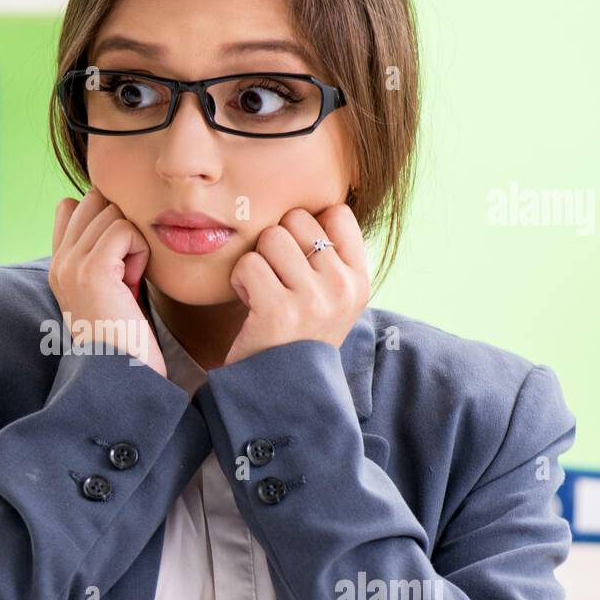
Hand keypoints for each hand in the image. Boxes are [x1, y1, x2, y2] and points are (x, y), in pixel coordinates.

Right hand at [49, 189, 168, 377]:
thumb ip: (106, 254)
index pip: (69, 206)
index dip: (102, 217)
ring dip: (134, 241)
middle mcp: (59, 262)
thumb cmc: (130, 337)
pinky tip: (135, 282)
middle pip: (95, 200)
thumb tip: (113, 213)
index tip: (120, 256)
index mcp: (59, 266)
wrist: (125, 376)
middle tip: (129, 270)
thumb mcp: (113, 288)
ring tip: (131, 280)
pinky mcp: (90, 270)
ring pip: (111, 211)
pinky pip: (124, 229)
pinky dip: (140, 251)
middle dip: (122, 225)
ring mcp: (71, 265)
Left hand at [223, 203, 369, 367]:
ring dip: (256, 263)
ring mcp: (314, 299)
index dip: (306, 228)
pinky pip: (249, 263)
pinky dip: (239, 281)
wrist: (280, 396)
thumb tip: (310, 203)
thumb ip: (326, 256)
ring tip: (262, 294)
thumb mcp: (328, 299)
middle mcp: (343, 288)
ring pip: (271, 236)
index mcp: (359, 281)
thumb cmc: (294, 339)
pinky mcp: (280, 311)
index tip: (297, 261)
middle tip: (274, 282)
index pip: (337, 212)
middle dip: (276, 245)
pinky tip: (250, 306)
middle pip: (296, 219)